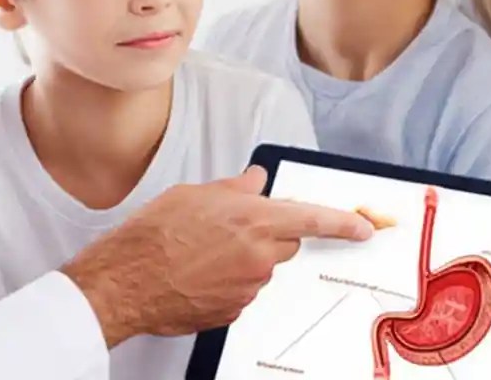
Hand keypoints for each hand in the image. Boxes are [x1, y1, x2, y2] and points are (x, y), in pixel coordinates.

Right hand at [60, 165, 373, 347]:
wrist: (126, 282)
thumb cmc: (153, 236)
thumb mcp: (193, 194)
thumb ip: (234, 189)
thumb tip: (254, 181)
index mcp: (252, 220)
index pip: (312, 219)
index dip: (343, 223)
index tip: (364, 227)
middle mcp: (257, 256)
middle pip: (285, 244)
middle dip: (268, 235)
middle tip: (232, 229)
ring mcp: (247, 287)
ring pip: (261, 268)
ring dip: (243, 259)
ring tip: (201, 253)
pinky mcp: (233, 310)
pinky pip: (243, 291)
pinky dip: (228, 282)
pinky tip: (198, 274)